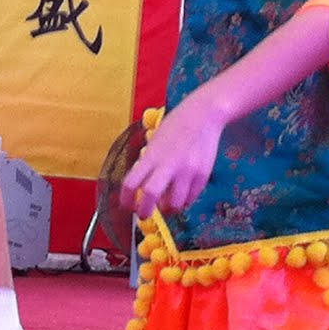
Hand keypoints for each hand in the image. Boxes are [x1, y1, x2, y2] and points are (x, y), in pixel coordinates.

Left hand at [119, 91, 226, 215]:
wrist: (203, 115)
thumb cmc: (176, 126)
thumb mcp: (155, 142)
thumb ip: (148, 162)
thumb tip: (141, 186)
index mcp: (151, 155)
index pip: (131, 183)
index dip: (125, 199)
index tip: (126, 205)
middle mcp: (168, 165)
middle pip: (150, 196)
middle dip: (144, 211)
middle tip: (143, 215)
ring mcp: (187, 171)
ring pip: (174, 204)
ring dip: (168, 208)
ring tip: (167, 205)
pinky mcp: (202, 175)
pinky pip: (191, 198)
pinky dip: (184, 201)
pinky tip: (182, 195)